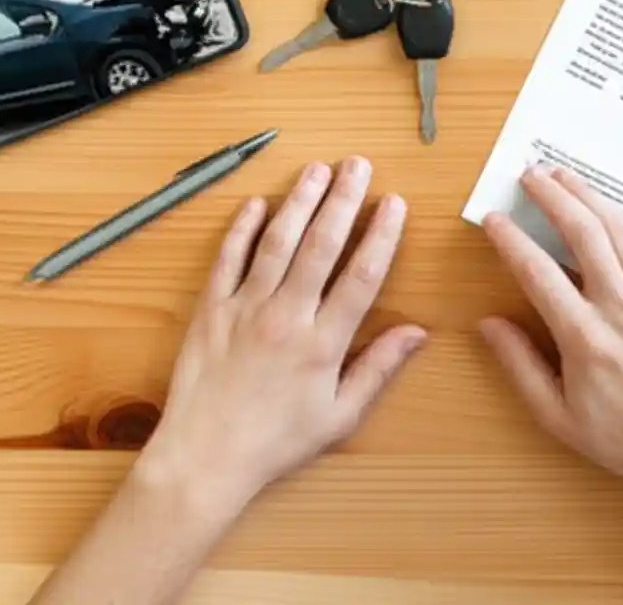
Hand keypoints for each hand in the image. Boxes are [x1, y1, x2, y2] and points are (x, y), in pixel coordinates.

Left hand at [140, 157, 426, 520]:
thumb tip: (416, 332)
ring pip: (277, 242)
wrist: (206, 457)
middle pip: (321, 246)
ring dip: (299, 201)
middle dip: (343, 200)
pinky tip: (257, 203)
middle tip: (357, 165)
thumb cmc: (276, 443)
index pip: (362, 276)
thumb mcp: (340, 416)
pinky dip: (241, 228)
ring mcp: (245, 309)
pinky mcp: (210, 310)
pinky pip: (228, 259)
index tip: (393, 203)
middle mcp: (286, 317)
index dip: (381, 235)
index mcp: (324, 344)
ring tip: (316, 169)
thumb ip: (378, 368)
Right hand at [480, 165, 622, 519]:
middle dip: (552, 196)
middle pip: (582, 233)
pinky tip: (611, 209)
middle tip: (529, 175)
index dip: (511, 239)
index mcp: (585, 339)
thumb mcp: (557, 416)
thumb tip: (488, 323)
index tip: (494, 219)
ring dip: (589, 196)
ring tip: (564, 176)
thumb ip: (519, 366)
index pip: (538, 272)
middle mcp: (622, 308)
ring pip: (620, 229)